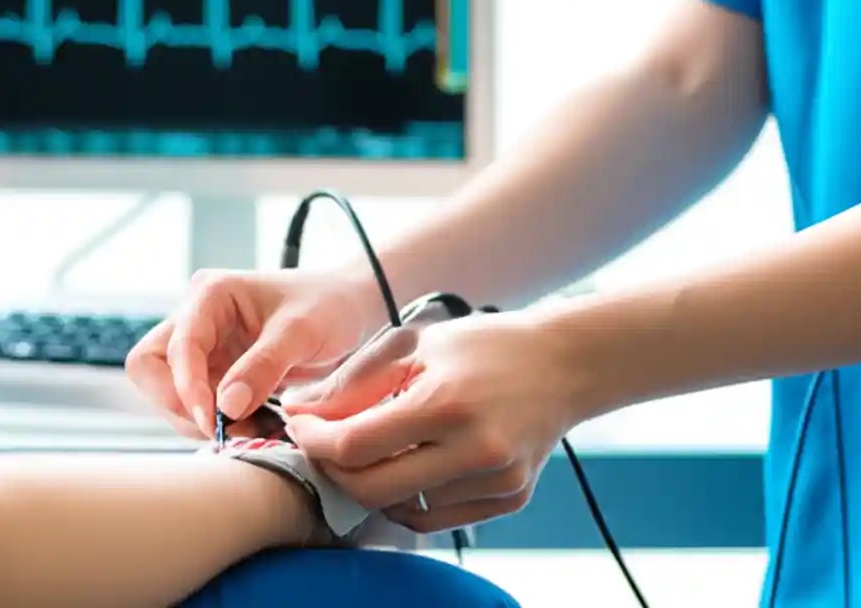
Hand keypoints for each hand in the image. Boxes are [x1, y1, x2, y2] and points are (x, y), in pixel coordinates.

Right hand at [126, 268, 381, 437]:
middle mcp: (197, 317)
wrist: (352, 308)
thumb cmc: (329, 305)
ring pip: (170, 391)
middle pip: (151, 367)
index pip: (176, 346)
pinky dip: (219, 422)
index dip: (186, 387)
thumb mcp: (302, 332)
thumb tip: (225, 408)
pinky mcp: (217, 370)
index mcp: (210, 294)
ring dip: (199, 419)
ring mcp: (204, 346)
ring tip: (251, 430)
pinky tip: (255, 427)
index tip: (213, 421)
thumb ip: (264, 367)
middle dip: (177, 404)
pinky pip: (198, 403)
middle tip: (218, 428)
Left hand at [283, 309, 587, 532]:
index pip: (354, 445)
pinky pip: (435, 517)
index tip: (298, 425)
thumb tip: (297, 412)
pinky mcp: (509, 500)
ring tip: (373, 445)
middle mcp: (475, 450)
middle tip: (321, 443)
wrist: (562, 364)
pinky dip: (408, 497)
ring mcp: (496, 482)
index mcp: (446, 403)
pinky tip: (408, 464)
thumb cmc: (482, 346)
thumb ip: (352, 381)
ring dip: (372, 481)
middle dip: (332, 469)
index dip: (314, 440)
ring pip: (401, 505)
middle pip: (371, 489)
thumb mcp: (413, 344)